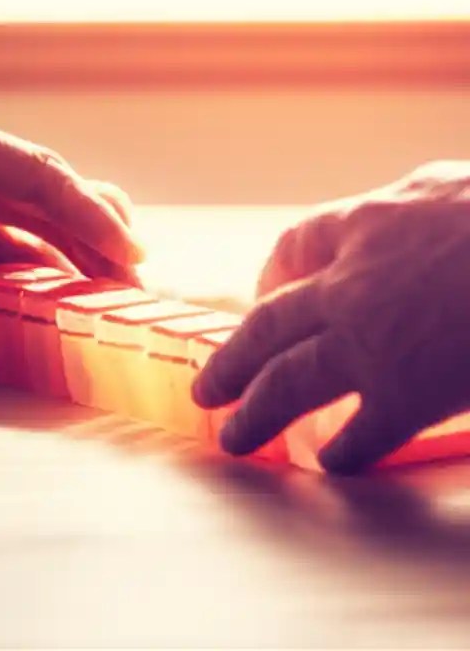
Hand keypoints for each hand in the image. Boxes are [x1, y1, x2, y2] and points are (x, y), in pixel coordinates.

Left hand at [0, 103, 142, 339]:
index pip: (35, 173)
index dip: (88, 213)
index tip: (132, 253)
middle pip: (36, 203)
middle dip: (87, 241)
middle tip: (134, 288)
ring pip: (9, 236)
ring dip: (50, 268)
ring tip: (97, 305)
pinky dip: (1, 288)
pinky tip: (30, 313)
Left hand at [192, 161, 469, 472]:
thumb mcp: (457, 187)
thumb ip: (427, 203)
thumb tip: (427, 207)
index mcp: (372, 221)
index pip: (302, 242)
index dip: (276, 271)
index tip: (263, 293)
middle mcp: (351, 283)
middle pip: (268, 325)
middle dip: (232, 360)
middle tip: (207, 390)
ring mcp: (369, 342)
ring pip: (286, 383)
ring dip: (255, 415)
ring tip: (233, 439)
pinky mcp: (405, 394)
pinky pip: (358, 433)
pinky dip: (343, 452)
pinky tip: (333, 465)